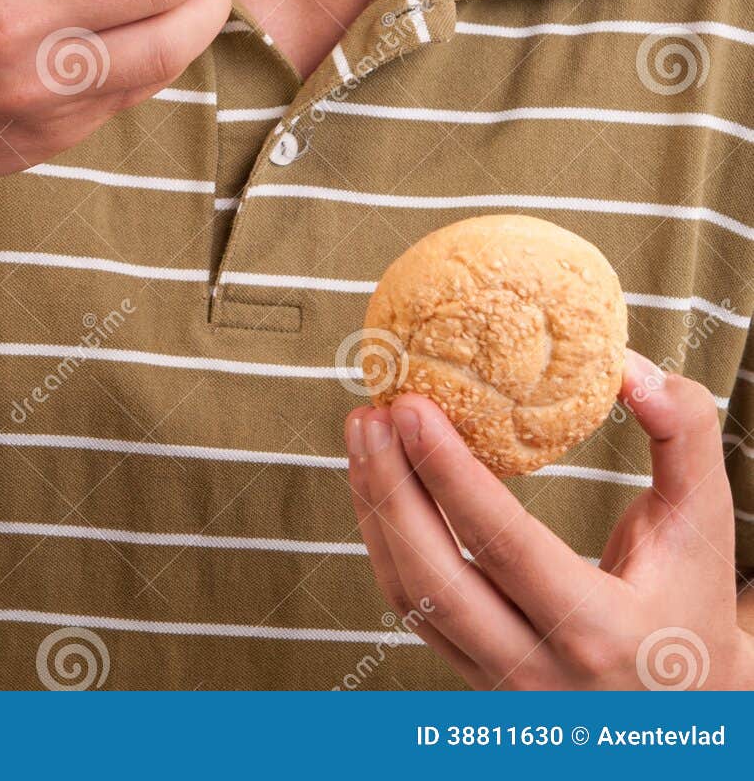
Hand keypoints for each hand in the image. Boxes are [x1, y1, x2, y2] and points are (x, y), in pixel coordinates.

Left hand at [345, 349, 753, 687]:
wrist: (689, 704)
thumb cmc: (692, 595)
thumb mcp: (706, 516)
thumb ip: (683, 429)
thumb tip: (625, 365)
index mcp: (601, 630)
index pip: (505, 547)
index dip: (450, 474)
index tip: (412, 407)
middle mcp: (540, 670)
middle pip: (435, 579)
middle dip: (390, 489)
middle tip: (372, 413)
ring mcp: (499, 684)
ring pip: (410, 598)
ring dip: (375, 511)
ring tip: (364, 434)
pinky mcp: (474, 678)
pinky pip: (413, 608)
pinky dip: (384, 542)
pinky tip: (378, 483)